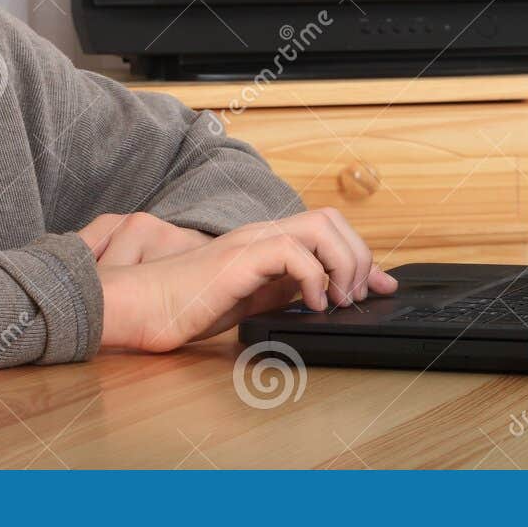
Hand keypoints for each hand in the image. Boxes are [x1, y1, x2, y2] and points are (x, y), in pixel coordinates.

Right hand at [96, 207, 397, 352]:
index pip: (327, 229)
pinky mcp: (240, 258)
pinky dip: (314, 279)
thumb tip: (325, 296)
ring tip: (338, 300)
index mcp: (266, 242)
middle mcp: (262, 233)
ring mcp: (251, 241)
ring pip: (321, 225)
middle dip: (360, 256)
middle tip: (357, 296)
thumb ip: (285, 290)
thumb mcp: (251, 299)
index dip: (363, 255)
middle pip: (332, 218)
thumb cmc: (187, 305)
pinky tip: (310, 305)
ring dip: (344, 263)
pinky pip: (294, 252)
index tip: (382, 287)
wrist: (145, 308)